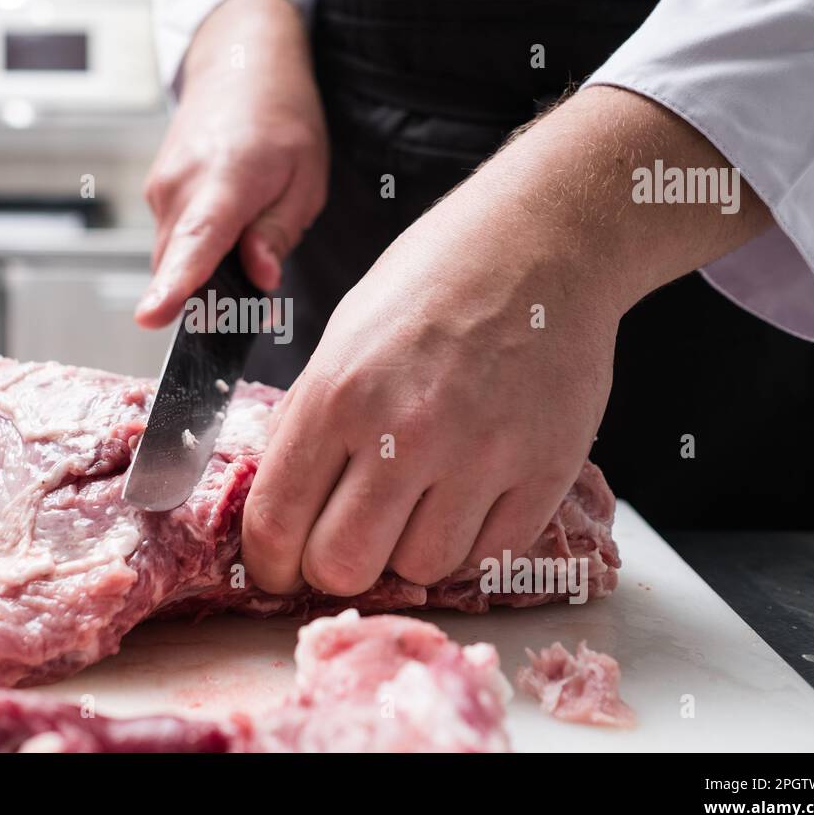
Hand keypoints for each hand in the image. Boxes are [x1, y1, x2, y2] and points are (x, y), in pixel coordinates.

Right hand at [135, 0, 328, 326]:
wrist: (240, 64)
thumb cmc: (282, 120)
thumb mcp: (305, 180)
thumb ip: (277, 234)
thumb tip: (260, 279)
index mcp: (225, 181)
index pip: (196, 243)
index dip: (174, 285)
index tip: (151, 317)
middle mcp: (180, 187)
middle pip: (181, 268)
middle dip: (211, 296)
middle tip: (257, 289)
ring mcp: (160, 190)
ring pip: (176, 258)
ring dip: (207, 270)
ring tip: (249, 239)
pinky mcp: (156, 194)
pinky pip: (174, 241)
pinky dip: (198, 249)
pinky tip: (230, 225)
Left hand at [241, 86, 774, 594]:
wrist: (542, 243)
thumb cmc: (433, 280)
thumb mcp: (342, 337)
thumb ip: (311, 421)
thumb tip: (285, 500)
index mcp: (339, 394)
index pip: (277, 523)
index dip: (268, 564)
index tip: (278, 570)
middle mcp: (406, 433)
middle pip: (344, 568)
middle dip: (334, 569)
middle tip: (347, 546)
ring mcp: (482, 456)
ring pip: (420, 571)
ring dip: (409, 553)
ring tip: (416, 508)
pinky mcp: (545, 470)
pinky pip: (490, 556)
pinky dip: (471, 543)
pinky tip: (467, 500)